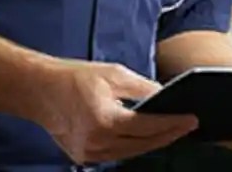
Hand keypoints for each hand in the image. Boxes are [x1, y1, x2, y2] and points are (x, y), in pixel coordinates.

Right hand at [35, 60, 197, 164]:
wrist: (39, 91)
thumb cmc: (75, 78)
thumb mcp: (114, 74)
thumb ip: (143, 89)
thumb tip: (166, 98)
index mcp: (106, 120)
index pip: (150, 126)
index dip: (174, 124)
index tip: (192, 119)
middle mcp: (98, 142)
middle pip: (144, 144)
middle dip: (168, 135)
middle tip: (187, 126)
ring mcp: (90, 153)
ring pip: (131, 153)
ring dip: (152, 143)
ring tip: (172, 131)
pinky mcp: (84, 157)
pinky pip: (116, 154)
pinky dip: (133, 146)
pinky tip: (146, 136)